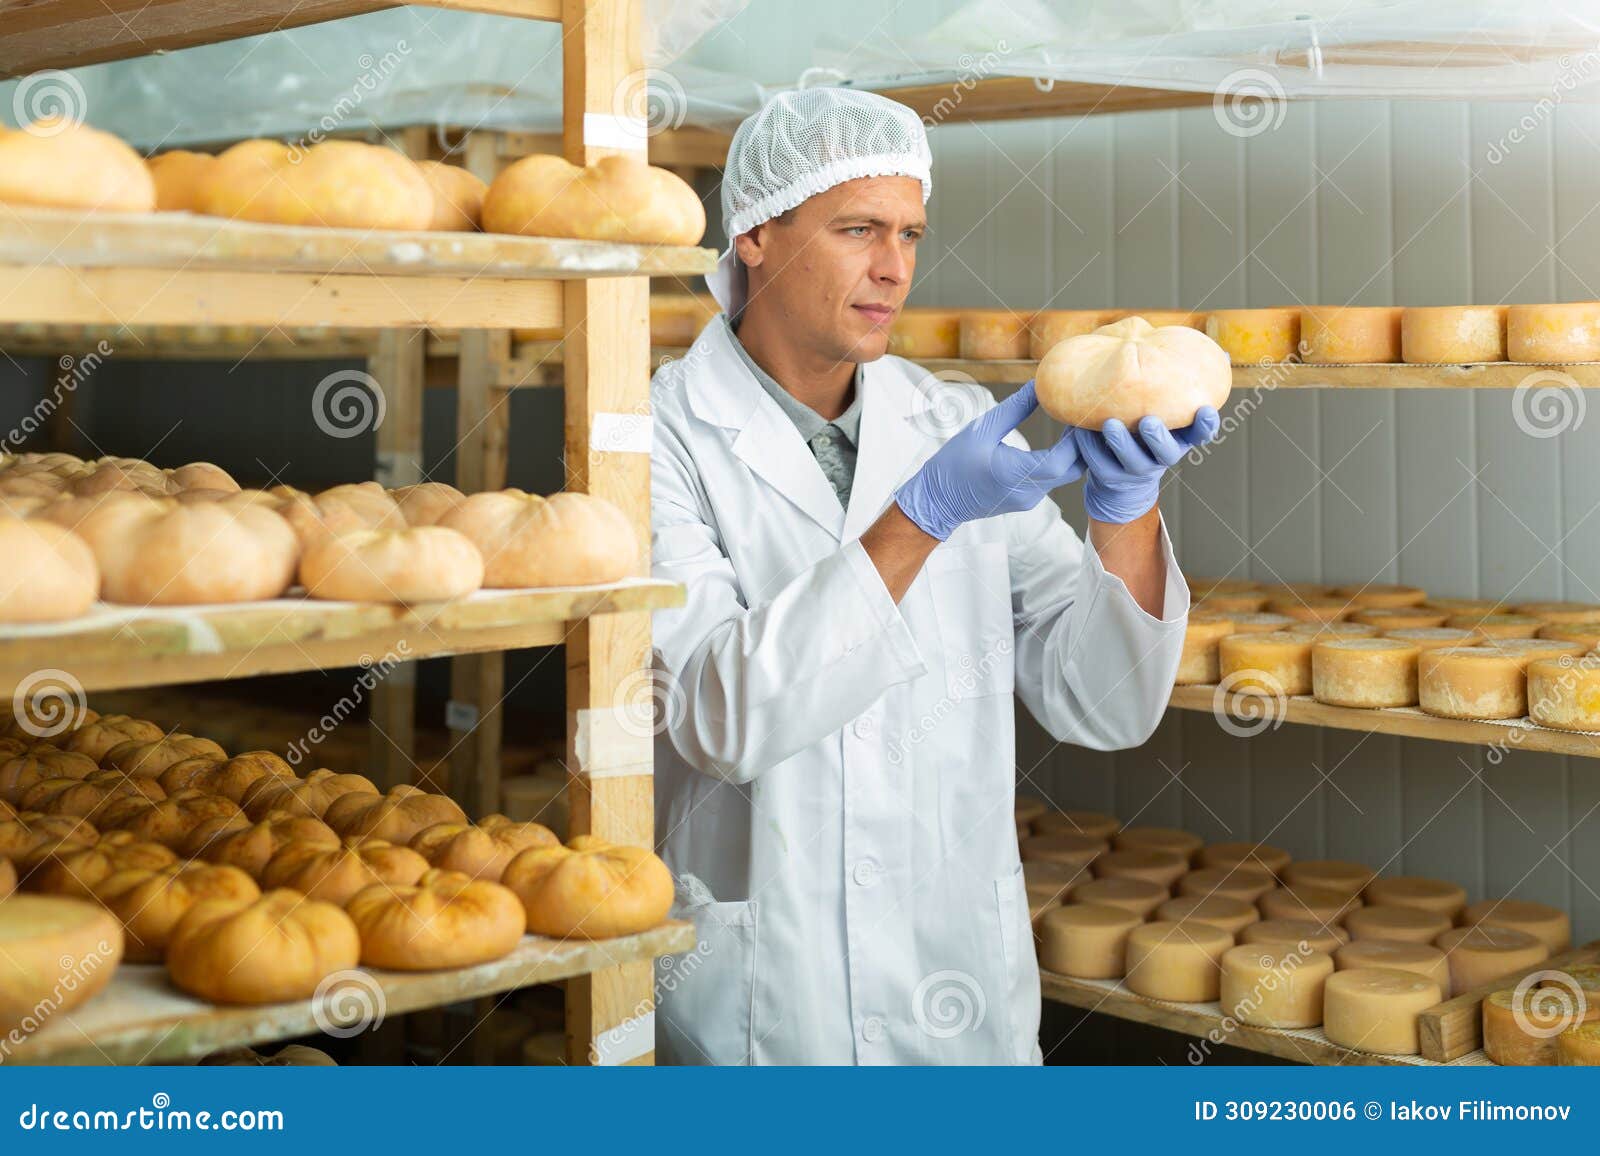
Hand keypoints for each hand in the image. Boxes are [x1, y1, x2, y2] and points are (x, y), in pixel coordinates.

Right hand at [895, 381, 1081, 541]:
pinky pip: (1052, 480)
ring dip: (1072, 452)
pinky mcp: (1027, 500)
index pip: (1061, 461)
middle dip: (1082, 445)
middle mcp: (1027, 492)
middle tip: (1082, 416)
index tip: (1080, 415)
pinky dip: (1059, 460)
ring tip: (1073, 423)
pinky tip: (1058, 440)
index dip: (1077, 439)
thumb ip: (1014, 409)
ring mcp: (1029, 499)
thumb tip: (1038, 385)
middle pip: (1072, 470)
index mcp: (1014, 474)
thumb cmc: (953, 464)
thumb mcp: (981, 429)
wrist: (937, 501)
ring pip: (1065, 476)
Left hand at [1073, 407, 1220, 523]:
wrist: (1114, 474)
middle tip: (1149, 422)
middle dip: (1158, 438)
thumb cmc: (1137, 435)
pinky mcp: (1108, 476)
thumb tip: (1192, 356)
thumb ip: (1163, 400)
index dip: (1205, 426)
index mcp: (1176, 441)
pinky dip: (1088, 445)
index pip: (1199, 434)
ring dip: (1121, 443)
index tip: (1207, 411)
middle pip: (1166, 453)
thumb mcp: (1151, 423)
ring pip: (1131, 460)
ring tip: (1109, 424)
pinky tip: (1079, 429)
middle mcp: (1159, 458)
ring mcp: (1134, 470)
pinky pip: (1097, 461)